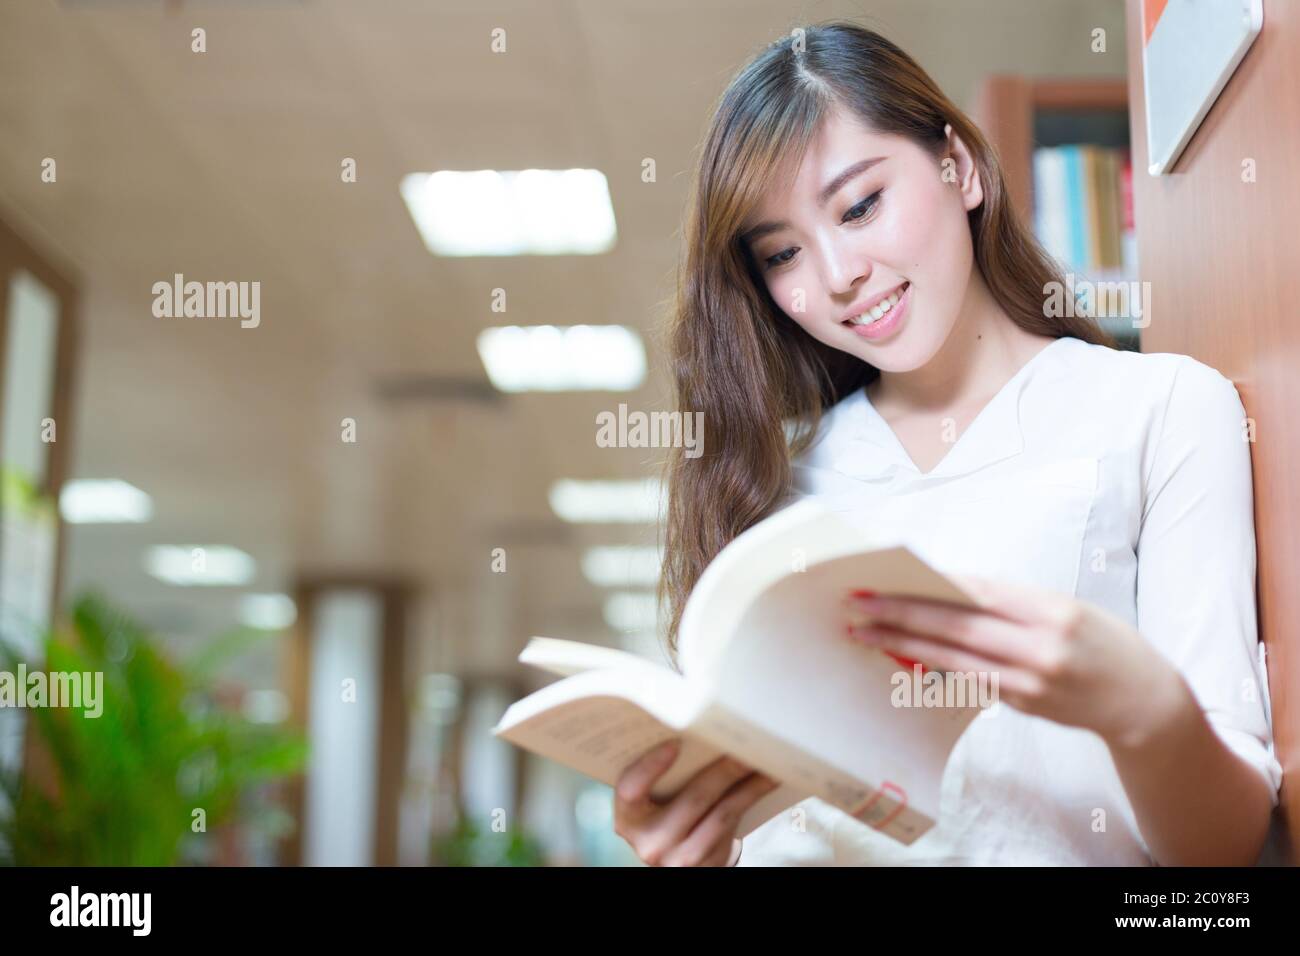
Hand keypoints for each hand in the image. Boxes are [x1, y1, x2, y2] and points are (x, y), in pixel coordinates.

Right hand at [613, 739, 778, 865]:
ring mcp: (678, 858)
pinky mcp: (706, 863)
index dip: (649, 766)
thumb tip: (704, 729)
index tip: (674, 743)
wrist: (681, 857)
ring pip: (721, 813)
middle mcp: (649, 841)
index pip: (630, 789)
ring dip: (749, 784)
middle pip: (692, 799)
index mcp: (628, 818)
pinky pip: (733, 825)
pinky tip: (766, 781)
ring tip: (765, 761)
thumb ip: (666, 775)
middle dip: (724, 769)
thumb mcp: (656, 800)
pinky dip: (752, 798)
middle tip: (744, 745)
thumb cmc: (667, 816)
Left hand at [844, 575, 1184, 747]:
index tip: (890, 576)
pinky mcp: (1021, 706)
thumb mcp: (1067, 607)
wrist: (1144, 702)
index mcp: (1052, 612)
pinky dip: (933, 667)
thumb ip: (1012, 603)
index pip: (979, 593)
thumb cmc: (1104, 643)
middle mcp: (1040, 648)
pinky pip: (968, 682)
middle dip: (902, 614)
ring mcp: (1029, 683)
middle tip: (859, 604)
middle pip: (957, 627)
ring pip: (953, 660)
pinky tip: (902, 657)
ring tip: (865, 633)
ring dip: (904, 645)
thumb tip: (950, 591)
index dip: (930, 585)